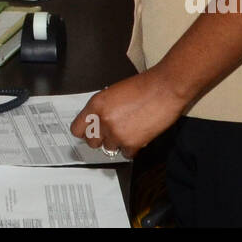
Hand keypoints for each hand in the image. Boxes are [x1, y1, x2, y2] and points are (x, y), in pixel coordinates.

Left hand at [70, 71, 184, 158]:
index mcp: (96, 105)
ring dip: (118, 142)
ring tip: (130, 129)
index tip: (90, 132)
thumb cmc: (143, 86)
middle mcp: (103, 120)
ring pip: (109, 149)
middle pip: (92, 143)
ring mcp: (116, 133)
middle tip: (112, 132)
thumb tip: (97, 122)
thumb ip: (102, 109)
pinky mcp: (131, 144)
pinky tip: (139, 135)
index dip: (85, 131)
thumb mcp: (113, 93)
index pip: (77, 129)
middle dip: (101, 139)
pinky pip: (126, 154)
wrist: (164, 89)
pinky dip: (132, 148)